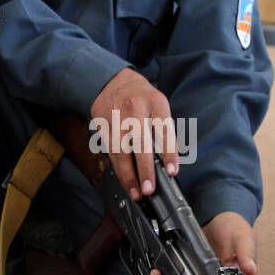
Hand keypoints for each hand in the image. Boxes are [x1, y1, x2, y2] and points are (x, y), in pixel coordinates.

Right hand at [89, 66, 177, 199]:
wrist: (111, 81)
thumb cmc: (141, 97)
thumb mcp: (159, 104)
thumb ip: (163, 129)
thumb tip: (168, 163)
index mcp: (155, 102)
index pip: (164, 130)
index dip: (169, 153)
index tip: (172, 172)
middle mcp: (134, 109)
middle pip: (140, 142)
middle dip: (145, 169)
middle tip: (149, 189)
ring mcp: (116, 117)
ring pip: (121, 151)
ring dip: (128, 175)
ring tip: (136, 193)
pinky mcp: (102, 125)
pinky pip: (111, 152)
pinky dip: (118, 169)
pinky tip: (125, 180)